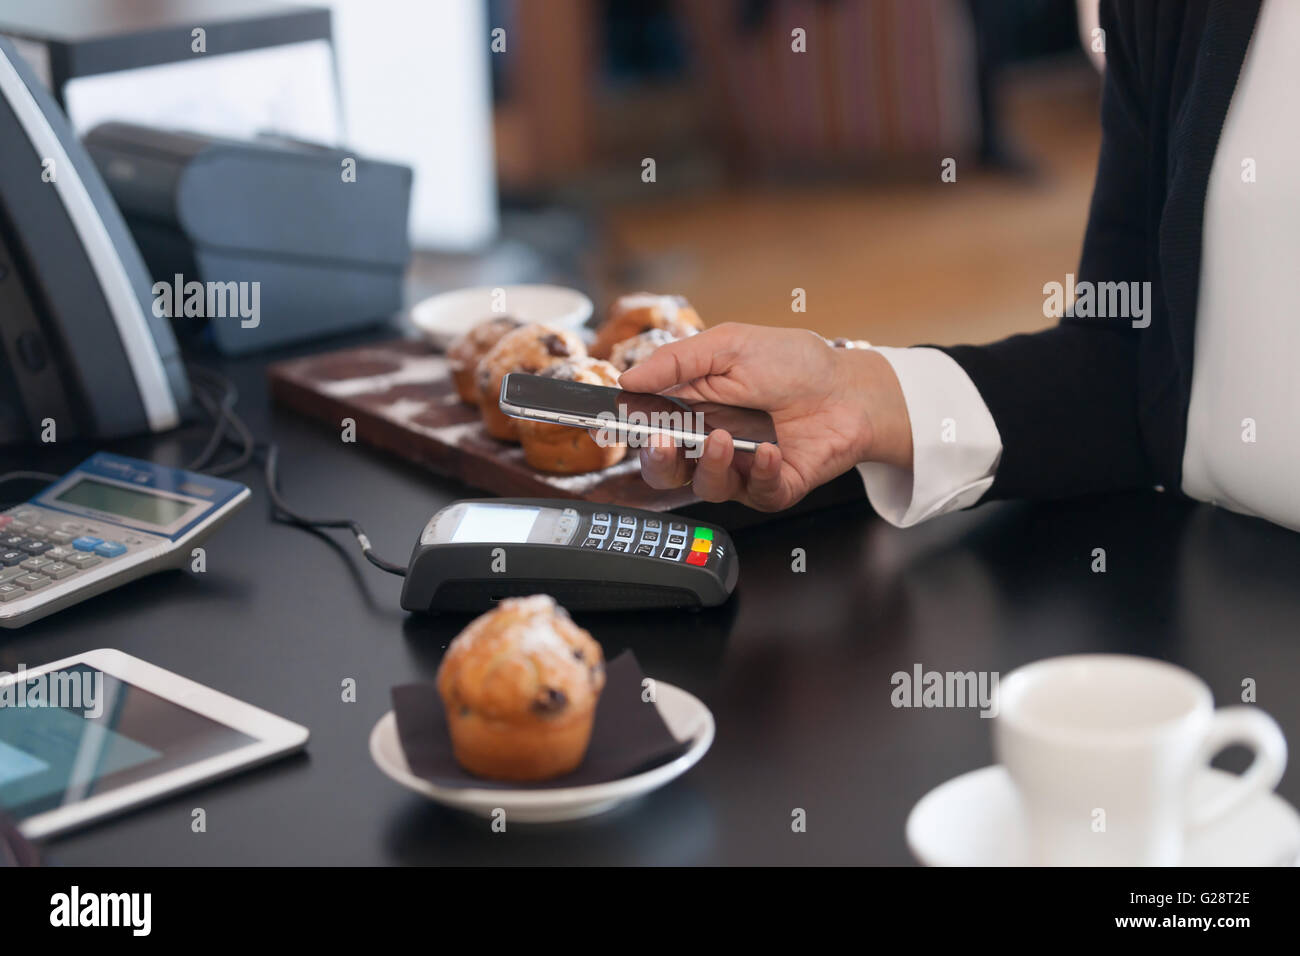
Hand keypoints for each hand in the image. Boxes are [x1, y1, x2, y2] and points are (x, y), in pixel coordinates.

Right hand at [617, 323, 912, 510]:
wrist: (850, 386)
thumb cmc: (794, 363)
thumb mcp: (729, 345)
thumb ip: (676, 361)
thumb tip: (628, 376)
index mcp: (693, 410)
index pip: (651, 431)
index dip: (636, 433)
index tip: (628, 424)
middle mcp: (712, 444)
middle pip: (667, 470)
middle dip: (659, 461)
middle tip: (664, 442)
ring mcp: (743, 469)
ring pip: (707, 487)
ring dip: (709, 465)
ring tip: (722, 439)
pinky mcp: (775, 487)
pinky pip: (757, 494)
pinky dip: (761, 472)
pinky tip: (770, 450)